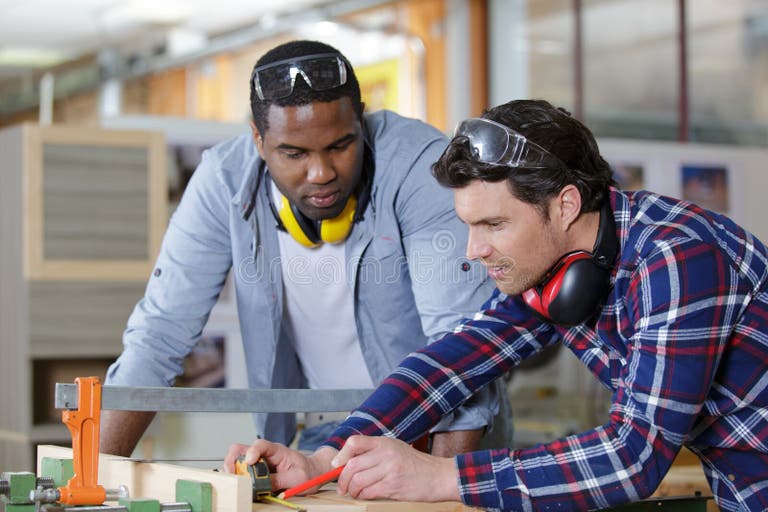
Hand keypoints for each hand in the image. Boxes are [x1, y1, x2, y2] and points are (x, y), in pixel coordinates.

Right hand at [223, 440, 336, 493]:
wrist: (314, 473)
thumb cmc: (307, 472)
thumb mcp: (296, 478)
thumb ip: (278, 480)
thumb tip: (261, 485)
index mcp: (276, 450)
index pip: (260, 444)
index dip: (252, 451)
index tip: (250, 462)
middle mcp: (265, 454)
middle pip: (241, 450)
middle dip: (233, 462)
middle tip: (234, 476)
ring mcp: (260, 462)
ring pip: (238, 460)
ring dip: (234, 471)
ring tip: (237, 482)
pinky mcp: (258, 472)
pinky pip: (243, 472)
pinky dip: (239, 478)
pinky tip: (242, 485)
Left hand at [333, 436, 459, 501]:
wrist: (439, 476)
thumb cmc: (416, 464)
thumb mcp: (396, 448)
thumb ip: (375, 451)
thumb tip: (349, 461)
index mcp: (384, 442)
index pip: (354, 442)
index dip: (341, 454)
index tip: (337, 465)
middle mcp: (386, 453)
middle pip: (352, 465)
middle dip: (342, 479)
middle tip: (342, 487)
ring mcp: (390, 470)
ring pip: (358, 480)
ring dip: (352, 490)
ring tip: (354, 492)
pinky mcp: (393, 486)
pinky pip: (369, 492)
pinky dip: (363, 495)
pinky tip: (365, 495)